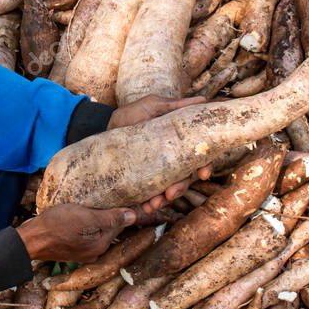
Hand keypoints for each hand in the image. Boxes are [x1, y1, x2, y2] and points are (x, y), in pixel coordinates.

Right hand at [16, 204, 137, 261]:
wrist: (30, 240)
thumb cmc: (56, 226)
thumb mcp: (85, 217)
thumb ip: (109, 218)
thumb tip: (132, 216)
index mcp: (102, 244)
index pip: (124, 224)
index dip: (134, 210)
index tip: (149, 200)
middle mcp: (96, 250)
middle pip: (113, 227)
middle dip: (121, 213)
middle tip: (131, 195)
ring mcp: (85, 250)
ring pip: (101, 229)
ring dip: (106, 217)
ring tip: (109, 201)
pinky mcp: (74, 246)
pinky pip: (90, 231)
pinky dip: (94, 221)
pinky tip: (90, 211)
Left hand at [108, 95, 210, 213]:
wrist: (103, 125)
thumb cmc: (131, 114)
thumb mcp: (153, 106)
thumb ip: (176, 106)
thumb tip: (204, 100)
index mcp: (179, 146)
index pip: (198, 159)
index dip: (204, 167)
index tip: (202, 174)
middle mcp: (171, 162)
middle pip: (185, 180)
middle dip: (180, 189)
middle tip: (170, 194)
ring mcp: (156, 174)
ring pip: (168, 192)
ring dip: (164, 200)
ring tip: (154, 204)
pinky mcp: (141, 183)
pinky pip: (149, 198)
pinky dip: (148, 204)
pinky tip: (144, 207)